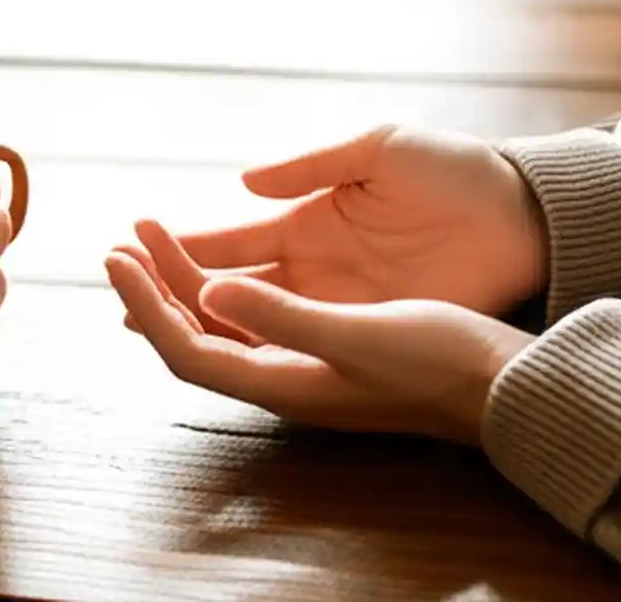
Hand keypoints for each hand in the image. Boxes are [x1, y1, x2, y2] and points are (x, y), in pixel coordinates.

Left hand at [107, 251, 534, 443]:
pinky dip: (222, 287)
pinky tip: (215, 263)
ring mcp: (302, 368)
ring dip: (183, 284)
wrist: (506, 383)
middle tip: (119, 244)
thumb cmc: (440, 359)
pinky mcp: (324, 350)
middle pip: (194, 336)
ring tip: (152, 238)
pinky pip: (251, 319)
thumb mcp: (360, 332)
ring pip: (220, 325)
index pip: (186, 347)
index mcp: (282, 382)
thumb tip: (208, 293)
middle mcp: (282, 380)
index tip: (114, 258)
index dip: (144, 303)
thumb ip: (281, 315)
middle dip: (152, 289)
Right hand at [126, 125, 548, 329]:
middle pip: (224, 288)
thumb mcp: (380, 150)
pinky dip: (256, 355)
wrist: (523, 216)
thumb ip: (312, 163)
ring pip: (250, 326)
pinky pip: (298, 348)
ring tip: (146, 330)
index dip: (181, 248)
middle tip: (117, 294)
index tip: (131, 249)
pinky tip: (223, 364)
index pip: (228, 242)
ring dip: (201, 327)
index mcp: (306, 223)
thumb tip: (243, 179)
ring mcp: (334, 305)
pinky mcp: (365, 331)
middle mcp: (308, 270)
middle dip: (171, 290)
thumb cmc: (454, 173)